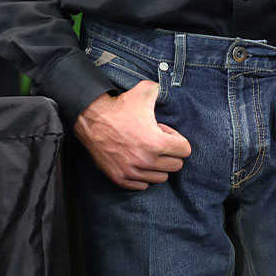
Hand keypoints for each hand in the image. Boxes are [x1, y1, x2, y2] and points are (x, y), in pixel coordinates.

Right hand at [72, 81, 191, 189]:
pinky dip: (143, 175)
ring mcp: (132, 172)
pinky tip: (136, 160)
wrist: (90, 119)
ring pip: (161, 177)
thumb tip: (168, 89)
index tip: (164, 132)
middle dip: (169, 153)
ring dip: (157, 165)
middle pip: (176, 165)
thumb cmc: (118, 107)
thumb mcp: (143, 91)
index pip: (185, 150)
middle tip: (156, 141)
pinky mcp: (120, 178)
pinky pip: (143, 185)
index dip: (176, 139)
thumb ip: (161, 90)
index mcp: (156, 143)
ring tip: (146, 151)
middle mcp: (146, 161)